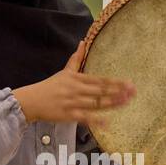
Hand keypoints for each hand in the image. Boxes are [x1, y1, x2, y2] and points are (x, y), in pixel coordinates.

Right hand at [12, 39, 135, 124]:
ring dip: (111, 103)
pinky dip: (96, 121)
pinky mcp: (68, 115)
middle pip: (101, 91)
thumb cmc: (50, 87)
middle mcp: (77, 90)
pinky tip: (107, 122)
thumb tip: (83, 42)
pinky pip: (85, 118)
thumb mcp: (64, 71)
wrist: (32, 100)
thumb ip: (76, 58)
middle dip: (118, 91)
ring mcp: (73, 103)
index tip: (129, 83)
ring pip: (96, 103)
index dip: (115, 82)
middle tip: (133, 92)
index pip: (100, 80)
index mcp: (77, 79)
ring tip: (125, 102)